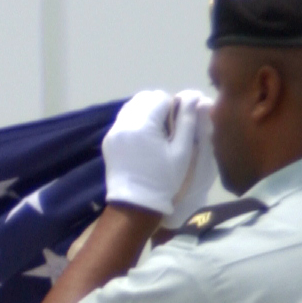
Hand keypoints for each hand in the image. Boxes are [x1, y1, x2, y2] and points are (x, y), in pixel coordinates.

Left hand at [100, 88, 211, 222]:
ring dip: (146, 113)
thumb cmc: (163, 180)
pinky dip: (135, 123)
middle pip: (144, 98)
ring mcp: (113, 132)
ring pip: (132, 107)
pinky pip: (123, 120)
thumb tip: (193, 95)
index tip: (178, 126)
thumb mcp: (182, 151)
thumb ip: (188, 120)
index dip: (174, 107)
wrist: (134, 207)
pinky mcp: (108, 141)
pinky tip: (144, 142)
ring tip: (156, 135)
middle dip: (159, 107)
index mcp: (142, 124)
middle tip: (168, 129)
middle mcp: (123, 123)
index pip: (161, 97)